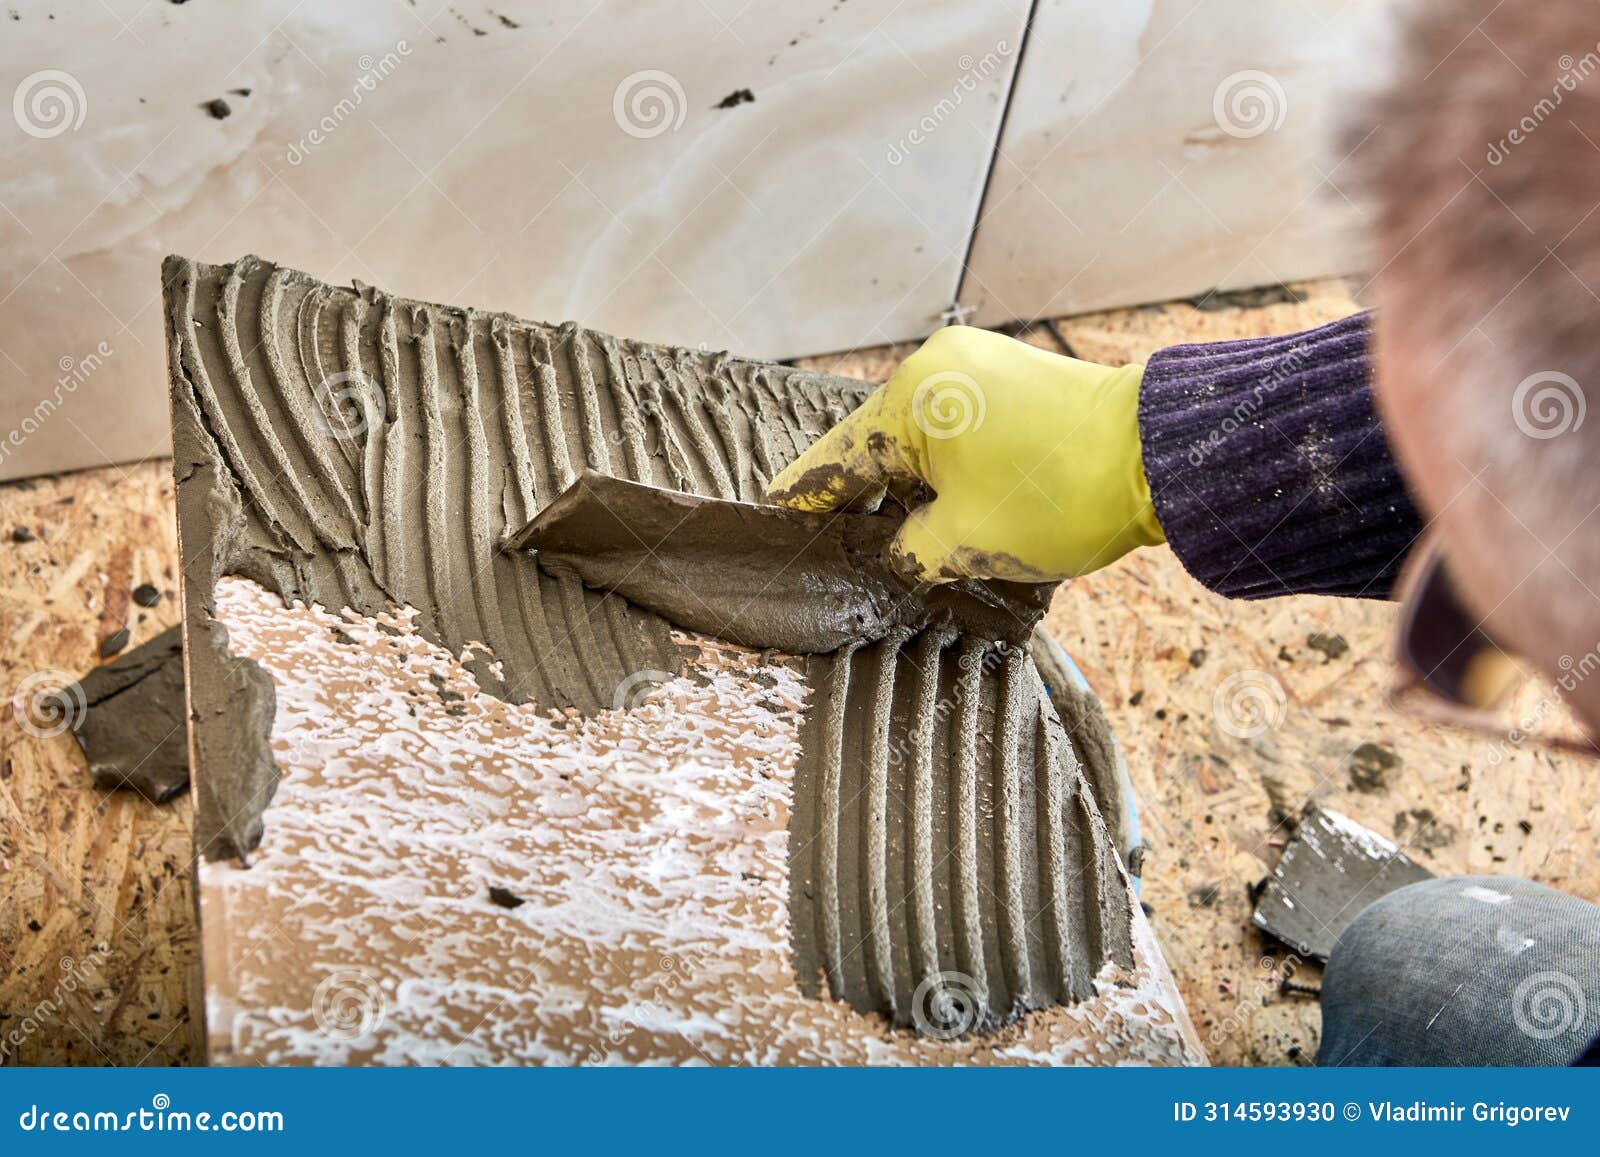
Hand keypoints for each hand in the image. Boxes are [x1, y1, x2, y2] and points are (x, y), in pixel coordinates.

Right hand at [765, 326, 1164, 581]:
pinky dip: (943, 471)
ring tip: (899, 547)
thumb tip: (889, 555)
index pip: (830, 463)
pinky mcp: (1011, 381)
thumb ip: (905, 552)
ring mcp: (977, 368)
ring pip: (915, 441)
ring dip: (906, 491)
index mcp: (909, 399)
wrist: (1163, 455)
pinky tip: (944, 514)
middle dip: (858, 504)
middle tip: (844, 560)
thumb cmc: (1063, 492)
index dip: (802, 508)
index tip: (774, 534)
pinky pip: (954, 429)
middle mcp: (935, 369)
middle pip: (871, 448)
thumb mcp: (965, 541)